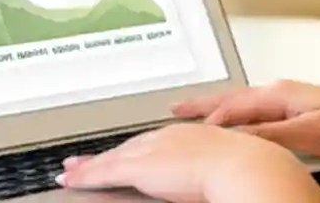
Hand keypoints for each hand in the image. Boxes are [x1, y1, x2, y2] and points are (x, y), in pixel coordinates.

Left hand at [58, 123, 319, 202]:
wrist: (245, 166)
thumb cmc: (248, 170)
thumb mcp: (225, 167)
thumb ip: (210, 172)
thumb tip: (207, 185)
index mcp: (188, 134)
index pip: (151, 141)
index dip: (132, 149)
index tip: (121, 155)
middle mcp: (166, 137)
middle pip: (127, 146)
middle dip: (105, 154)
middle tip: (82, 160)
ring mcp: (152, 150)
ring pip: (112, 158)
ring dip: (88, 165)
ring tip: (70, 171)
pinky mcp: (142, 167)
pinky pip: (106, 171)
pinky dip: (87, 175)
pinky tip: (72, 180)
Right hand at [172, 81, 319, 158]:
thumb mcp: (308, 133)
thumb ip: (270, 134)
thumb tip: (235, 136)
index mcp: (279, 94)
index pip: (232, 107)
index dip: (208, 119)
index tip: (185, 130)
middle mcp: (281, 92)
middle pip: (232, 99)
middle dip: (202, 103)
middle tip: (175, 108)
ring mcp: (291, 98)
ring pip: (244, 102)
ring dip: (219, 108)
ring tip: (197, 113)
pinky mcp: (300, 107)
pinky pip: (258, 108)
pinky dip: (239, 113)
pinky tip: (239, 122)